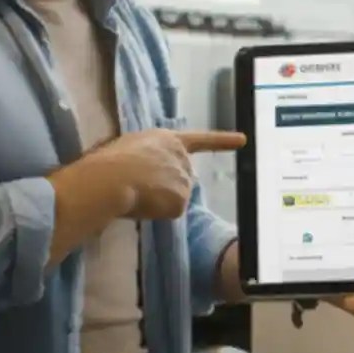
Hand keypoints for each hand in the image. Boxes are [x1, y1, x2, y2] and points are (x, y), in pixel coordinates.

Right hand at [90, 129, 245, 219]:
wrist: (110, 178)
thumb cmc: (109, 161)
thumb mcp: (132, 147)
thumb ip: (149, 156)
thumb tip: (147, 174)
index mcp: (168, 139)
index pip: (201, 140)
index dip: (222, 140)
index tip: (243, 140)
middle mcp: (182, 156)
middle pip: (181, 177)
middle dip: (165, 185)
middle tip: (138, 186)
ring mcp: (184, 178)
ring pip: (174, 197)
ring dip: (158, 200)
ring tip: (135, 193)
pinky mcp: (181, 200)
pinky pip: (169, 212)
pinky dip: (156, 213)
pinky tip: (142, 204)